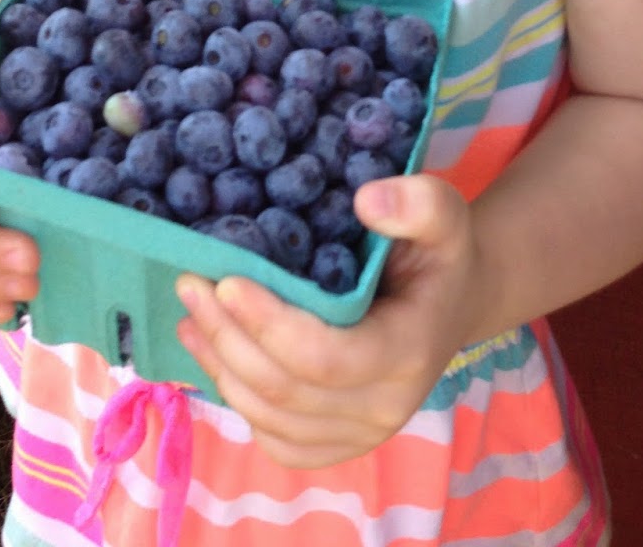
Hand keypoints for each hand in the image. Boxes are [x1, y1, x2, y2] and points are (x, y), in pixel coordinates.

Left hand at [174, 174, 481, 467]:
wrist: (451, 301)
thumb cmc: (439, 254)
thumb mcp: (443, 215)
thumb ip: (417, 202)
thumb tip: (367, 200)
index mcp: (408, 353)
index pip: (325, 358)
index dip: (269, 324)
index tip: (227, 280)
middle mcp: (385, 408)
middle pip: (285, 390)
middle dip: (228, 336)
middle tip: (190, 282)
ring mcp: (359, 434)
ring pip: (270, 417)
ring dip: (219, 364)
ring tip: (190, 311)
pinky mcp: (335, 443)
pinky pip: (273, 437)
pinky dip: (234, 396)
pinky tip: (210, 350)